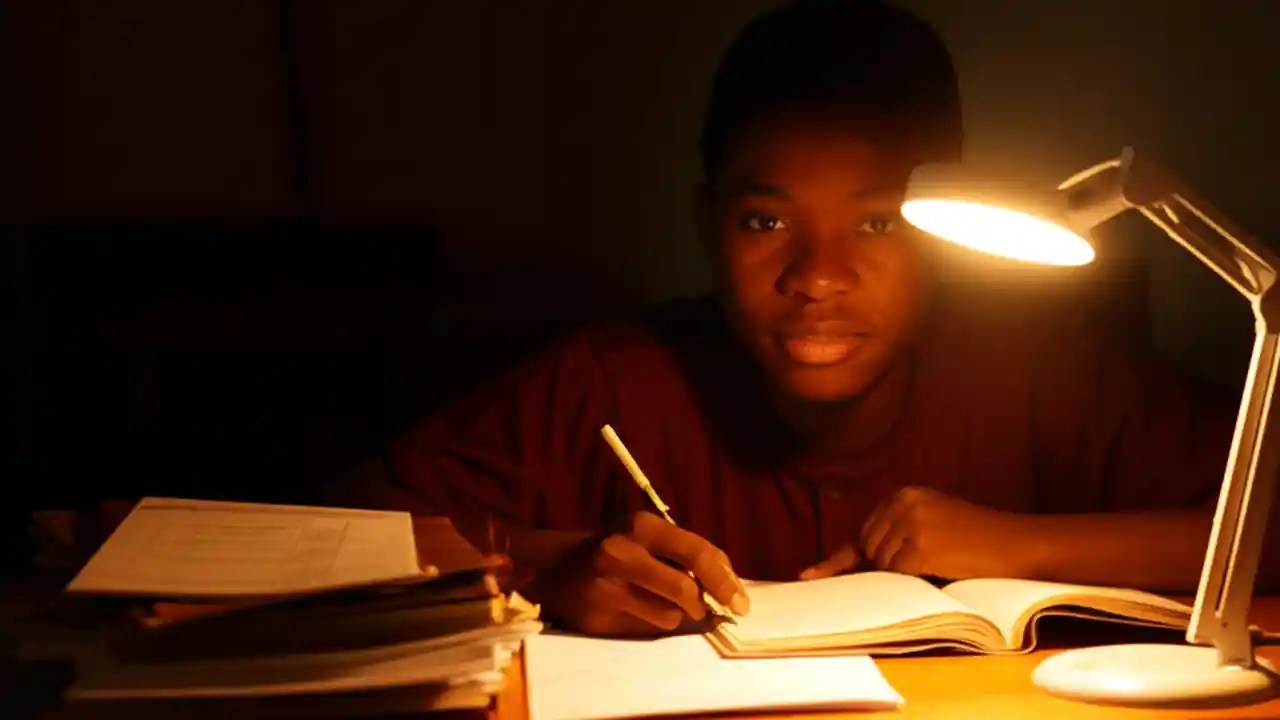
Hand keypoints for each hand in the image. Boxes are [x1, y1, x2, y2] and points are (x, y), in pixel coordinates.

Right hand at [538, 511, 748, 635]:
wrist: (556, 569)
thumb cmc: (618, 552)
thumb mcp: (648, 539)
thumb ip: (686, 555)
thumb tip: (732, 587)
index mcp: (642, 526)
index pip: (697, 551)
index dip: (724, 580)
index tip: (741, 602)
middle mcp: (622, 551)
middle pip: (684, 588)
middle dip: (701, 604)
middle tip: (705, 610)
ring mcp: (606, 586)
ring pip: (668, 615)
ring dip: (674, 615)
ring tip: (656, 602)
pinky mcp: (597, 616)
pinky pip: (645, 629)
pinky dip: (651, 624)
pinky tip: (633, 611)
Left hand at [799, 486, 1038, 580]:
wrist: (1017, 543)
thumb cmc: (977, 539)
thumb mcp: (932, 522)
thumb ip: (897, 533)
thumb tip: (859, 560)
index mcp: (903, 494)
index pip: (861, 531)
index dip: (837, 560)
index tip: (808, 575)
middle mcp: (901, 502)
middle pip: (867, 550)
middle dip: (880, 568)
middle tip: (922, 566)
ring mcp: (909, 523)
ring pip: (880, 564)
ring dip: (900, 575)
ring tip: (939, 563)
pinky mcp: (919, 546)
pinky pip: (896, 574)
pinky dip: (910, 581)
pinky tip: (938, 570)